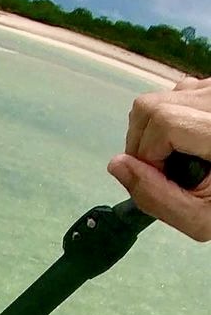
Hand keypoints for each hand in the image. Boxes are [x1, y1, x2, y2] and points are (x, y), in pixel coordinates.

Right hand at [107, 76, 210, 241]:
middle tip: (159, 171)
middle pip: (151, 107)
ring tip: (173, 159)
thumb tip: (117, 166)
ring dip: (151, 133)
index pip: (163, 122)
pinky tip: (185, 143)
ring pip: (158, 99)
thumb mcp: (198, 219)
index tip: (161, 178)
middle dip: (141, 143)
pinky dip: (167, 121)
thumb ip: (155, 196)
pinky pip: (174, 95)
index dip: (148, 154)